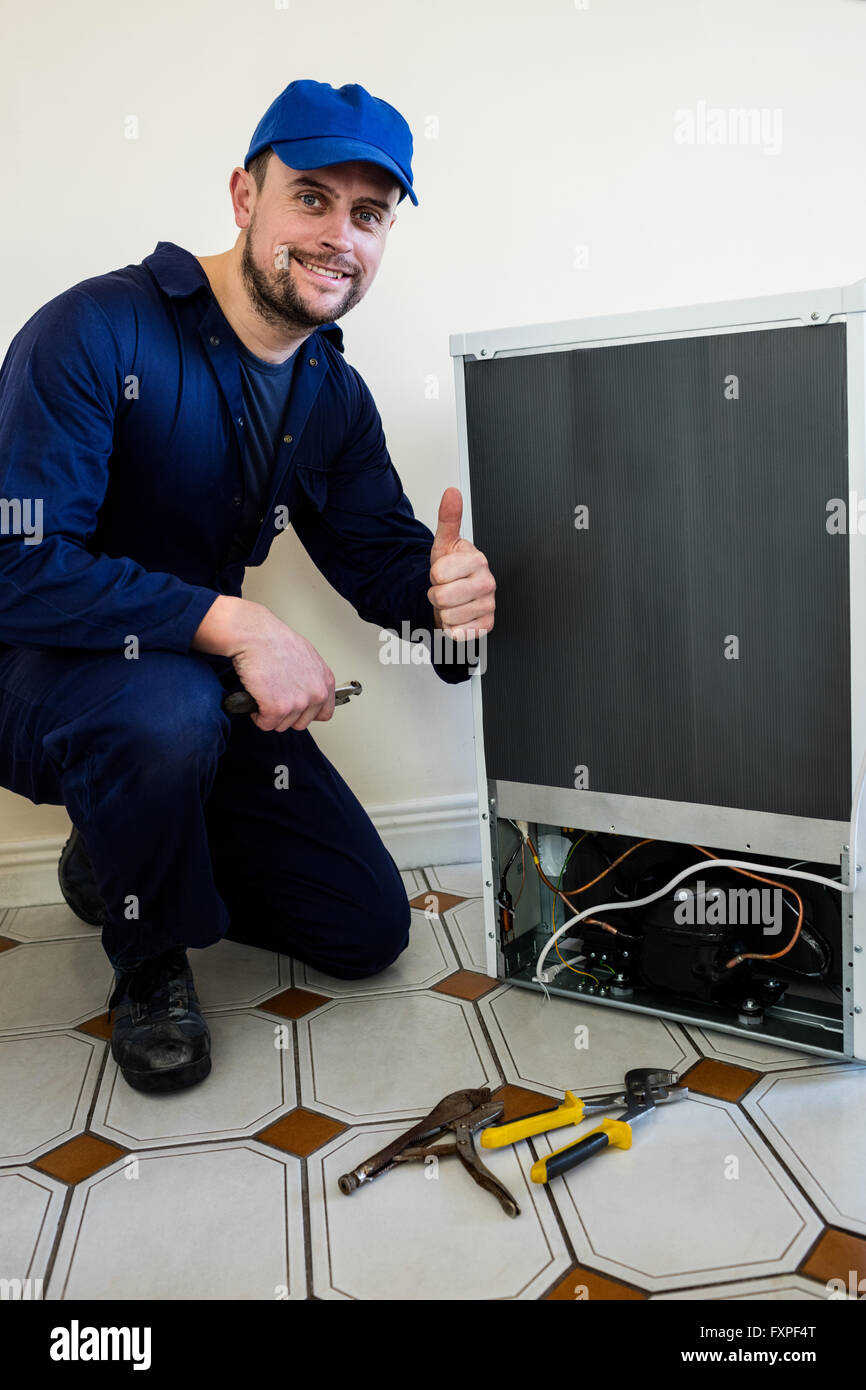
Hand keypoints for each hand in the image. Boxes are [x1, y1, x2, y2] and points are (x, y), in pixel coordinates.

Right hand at [192, 597, 334, 731]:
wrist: (255, 636)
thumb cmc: (275, 640)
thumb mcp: (306, 657)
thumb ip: (311, 678)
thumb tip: (306, 691)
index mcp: (325, 681)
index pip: (324, 713)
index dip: (306, 713)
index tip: (295, 708)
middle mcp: (316, 693)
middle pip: (301, 723)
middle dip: (285, 714)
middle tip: (273, 697)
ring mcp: (298, 702)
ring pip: (282, 725)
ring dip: (269, 713)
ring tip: (264, 693)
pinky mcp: (278, 708)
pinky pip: (266, 724)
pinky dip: (257, 715)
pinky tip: (256, 697)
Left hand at [427, 487, 495, 640]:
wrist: (457, 595)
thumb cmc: (451, 571)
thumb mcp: (445, 544)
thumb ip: (448, 519)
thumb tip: (452, 493)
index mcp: (478, 560)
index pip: (438, 574)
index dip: (433, 575)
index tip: (443, 573)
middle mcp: (488, 582)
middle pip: (441, 596)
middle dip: (436, 595)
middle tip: (445, 589)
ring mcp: (489, 605)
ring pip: (448, 616)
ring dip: (443, 612)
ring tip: (452, 602)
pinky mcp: (486, 626)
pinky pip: (457, 633)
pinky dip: (452, 628)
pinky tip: (459, 616)